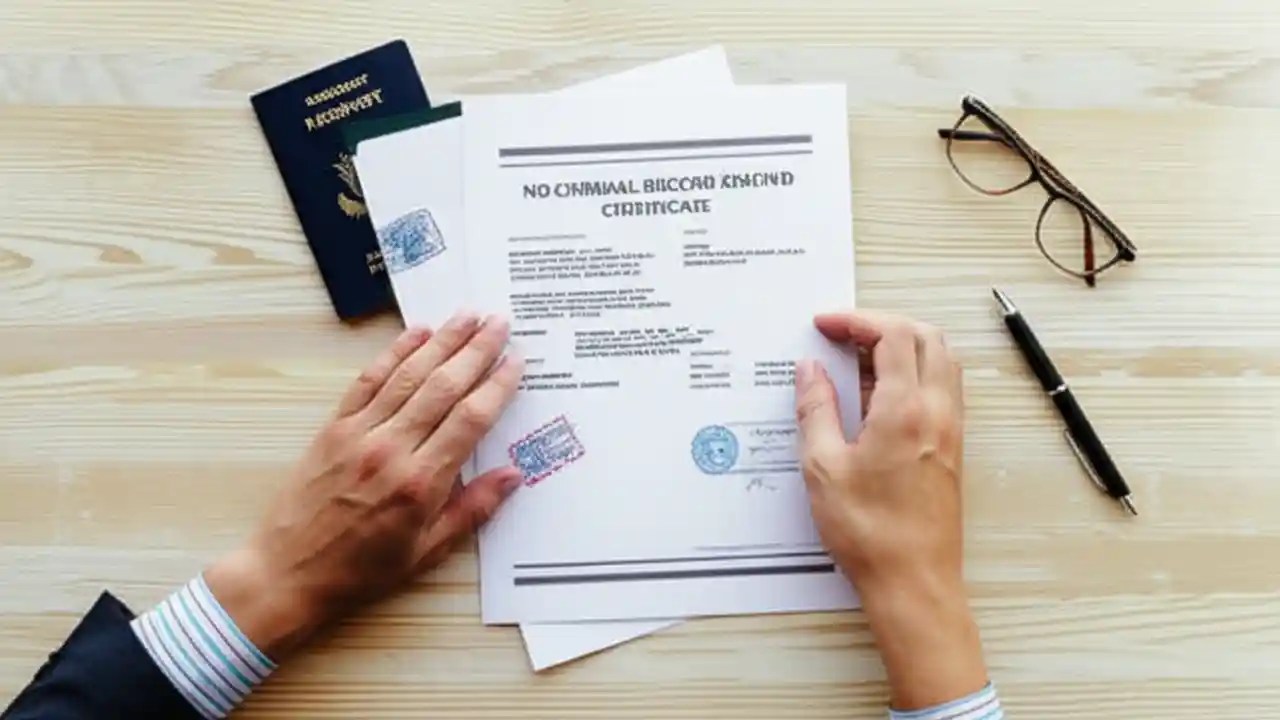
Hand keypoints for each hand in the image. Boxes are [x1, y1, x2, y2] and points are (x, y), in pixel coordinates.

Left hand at [204, 312, 524, 659]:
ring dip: (441, 342)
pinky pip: (369, 381)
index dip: (497, 386)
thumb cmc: (358, 571)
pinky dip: (394, 354)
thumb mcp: (425, 553)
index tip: (516, 361)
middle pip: (443, 387)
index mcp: (420, 484)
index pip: (469, 420)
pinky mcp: (334, 428)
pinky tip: (416, 334)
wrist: (287, 574)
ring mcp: (359, 434)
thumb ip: (472, 510)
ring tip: (467, 316)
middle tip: (499, 322)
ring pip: (409, 376)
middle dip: (475, 351)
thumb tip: (513, 476)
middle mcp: (391, 450)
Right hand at [795, 311, 986, 709]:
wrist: (913, 581)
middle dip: (882, 324)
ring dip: (903, 345)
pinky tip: (878, 395)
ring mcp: (951, 429)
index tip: (826, 326)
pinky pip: (941, 387)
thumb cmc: (870, 533)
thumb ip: (816, 409)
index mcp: (905, 410)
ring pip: (940, 358)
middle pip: (924, 335)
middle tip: (842, 335)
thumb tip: (810, 372)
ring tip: (858, 362)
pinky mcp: (952, 447)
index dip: (856, 320)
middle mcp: (937, 412)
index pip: (892, 334)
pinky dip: (914, 372)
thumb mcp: (823, 467)